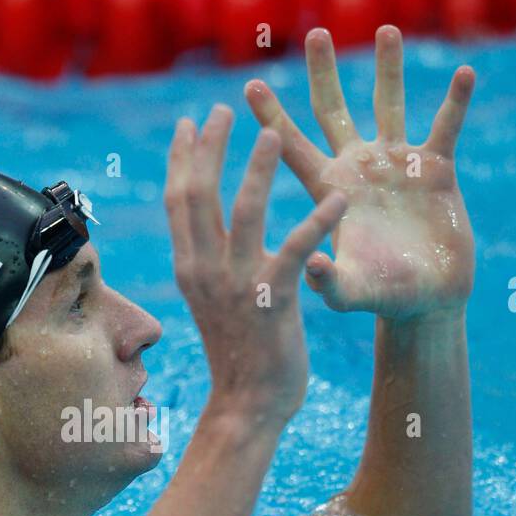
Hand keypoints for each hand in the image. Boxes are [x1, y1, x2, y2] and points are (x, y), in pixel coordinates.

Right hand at [164, 106, 346, 424]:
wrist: (247, 404)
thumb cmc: (238, 354)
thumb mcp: (212, 302)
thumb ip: (208, 265)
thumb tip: (206, 234)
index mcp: (189, 268)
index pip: (178, 201)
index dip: (183, 158)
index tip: (191, 122)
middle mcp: (204, 271)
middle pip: (199, 195)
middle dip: (211, 148)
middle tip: (227, 111)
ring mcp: (236, 285)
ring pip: (241, 212)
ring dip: (256, 168)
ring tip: (271, 133)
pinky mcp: (272, 300)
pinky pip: (296, 250)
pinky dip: (317, 222)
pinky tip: (337, 198)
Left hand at [244, 26, 474, 319]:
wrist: (427, 300)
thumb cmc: (382, 297)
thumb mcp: (352, 290)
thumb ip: (330, 281)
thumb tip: (310, 266)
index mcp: (329, 189)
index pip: (291, 147)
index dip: (271, 118)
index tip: (248, 84)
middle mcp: (358, 168)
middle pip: (334, 111)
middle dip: (324, 73)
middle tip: (315, 32)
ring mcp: (397, 164)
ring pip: (388, 104)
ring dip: (388, 68)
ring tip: (385, 29)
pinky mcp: (436, 169)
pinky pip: (446, 126)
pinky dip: (454, 101)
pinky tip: (464, 74)